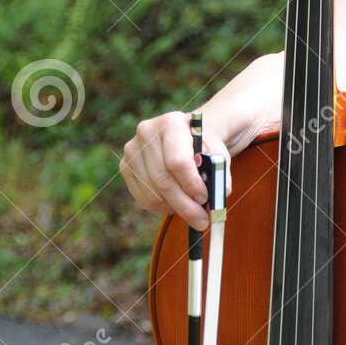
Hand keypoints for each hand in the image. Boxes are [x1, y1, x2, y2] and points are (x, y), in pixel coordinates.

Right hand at [120, 111, 225, 229]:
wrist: (188, 136)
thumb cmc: (205, 146)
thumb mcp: (218, 154)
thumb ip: (219, 173)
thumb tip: (219, 195)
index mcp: (172, 123)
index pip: (177, 162)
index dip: (191, 185)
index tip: (205, 199)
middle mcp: (147, 132)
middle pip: (163, 180)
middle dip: (185, 205)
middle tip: (202, 220)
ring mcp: (132, 150)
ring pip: (152, 193)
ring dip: (175, 209)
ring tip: (192, 211)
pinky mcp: (125, 166)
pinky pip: (143, 198)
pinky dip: (162, 208)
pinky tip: (176, 204)